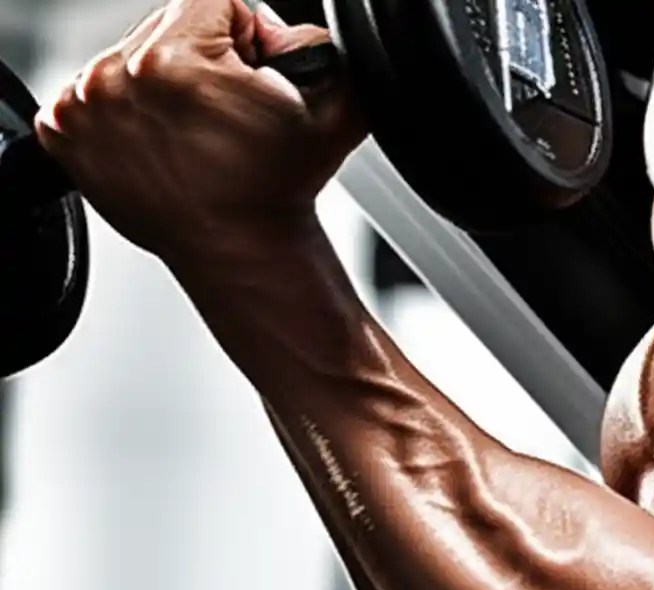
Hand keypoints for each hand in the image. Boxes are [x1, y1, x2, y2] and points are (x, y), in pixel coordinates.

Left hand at [35, 0, 365, 263]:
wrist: (243, 248)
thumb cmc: (279, 189)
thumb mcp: (335, 106)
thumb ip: (318, 44)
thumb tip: (286, 31)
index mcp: (174, 61)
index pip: (215, 3)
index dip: (247, 41)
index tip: (250, 83)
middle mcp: (115, 79)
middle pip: (167, 26)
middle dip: (202, 59)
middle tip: (226, 113)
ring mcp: (84, 108)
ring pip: (133, 58)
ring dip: (163, 85)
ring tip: (195, 132)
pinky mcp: (65, 133)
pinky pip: (98, 93)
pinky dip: (128, 112)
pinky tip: (163, 143)